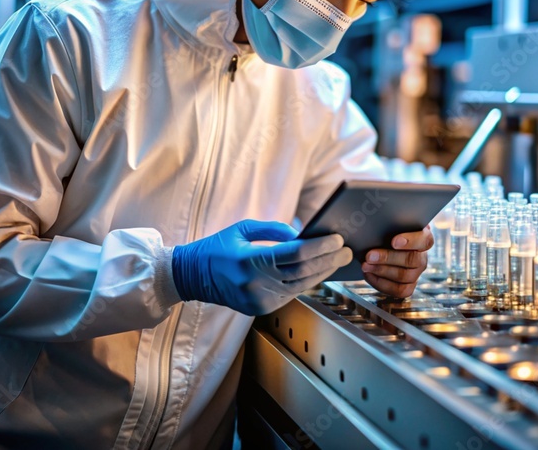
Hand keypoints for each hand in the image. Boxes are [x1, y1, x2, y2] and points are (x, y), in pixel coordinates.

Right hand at [171, 219, 351, 315]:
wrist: (192, 277)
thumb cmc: (217, 248)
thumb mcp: (242, 229)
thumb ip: (274, 231)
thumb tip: (302, 234)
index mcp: (249, 261)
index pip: (295, 255)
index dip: (320, 247)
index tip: (336, 238)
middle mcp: (256, 284)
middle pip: (303, 272)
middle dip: (328, 260)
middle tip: (346, 250)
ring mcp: (259, 300)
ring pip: (301, 286)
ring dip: (322, 272)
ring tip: (338, 260)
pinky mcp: (260, 309)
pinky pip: (291, 294)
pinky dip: (307, 282)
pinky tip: (320, 271)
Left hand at [361, 226, 432, 297]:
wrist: (382, 243)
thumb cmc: (388, 230)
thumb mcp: (391, 222)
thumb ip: (390, 221)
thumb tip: (376, 218)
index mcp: (423, 237)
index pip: (425, 240)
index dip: (411, 241)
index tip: (393, 241)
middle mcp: (422, 257)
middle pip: (412, 260)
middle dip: (388, 258)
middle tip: (369, 255)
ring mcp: (416, 273)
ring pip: (404, 277)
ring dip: (382, 271)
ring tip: (365, 265)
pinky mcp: (408, 286)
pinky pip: (399, 290)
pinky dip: (381, 284)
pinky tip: (369, 275)